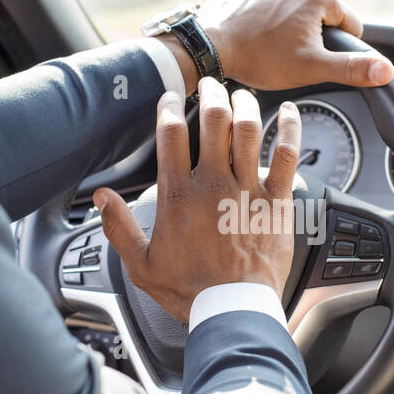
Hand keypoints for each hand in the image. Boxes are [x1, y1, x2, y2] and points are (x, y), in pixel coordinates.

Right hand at [93, 77, 302, 322]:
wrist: (234, 310)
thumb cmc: (190, 291)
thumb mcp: (141, 265)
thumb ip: (119, 228)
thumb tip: (102, 198)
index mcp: (178, 196)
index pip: (170, 135)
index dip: (169, 108)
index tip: (171, 98)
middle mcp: (213, 185)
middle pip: (213, 121)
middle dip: (210, 94)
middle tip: (210, 83)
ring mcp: (247, 190)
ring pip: (248, 129)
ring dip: (244, 104)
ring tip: (241, 94)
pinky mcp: (276, 201)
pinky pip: (286, 154)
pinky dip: (290, 127)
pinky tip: (291, 110)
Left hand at [198, 0, 393, 90]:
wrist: (209, 44)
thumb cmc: (259, 56)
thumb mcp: (311, 68)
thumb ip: (352, 68)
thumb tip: (386, 71)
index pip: (351, 27)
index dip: (336, 50)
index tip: (311, 60)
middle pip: (324, 16)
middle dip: (312, 38)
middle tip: (288, 56)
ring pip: (298, 10)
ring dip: (292, 28)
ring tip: (271, 47)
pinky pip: (274, 4)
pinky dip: (270, 19)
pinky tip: (257, 35)